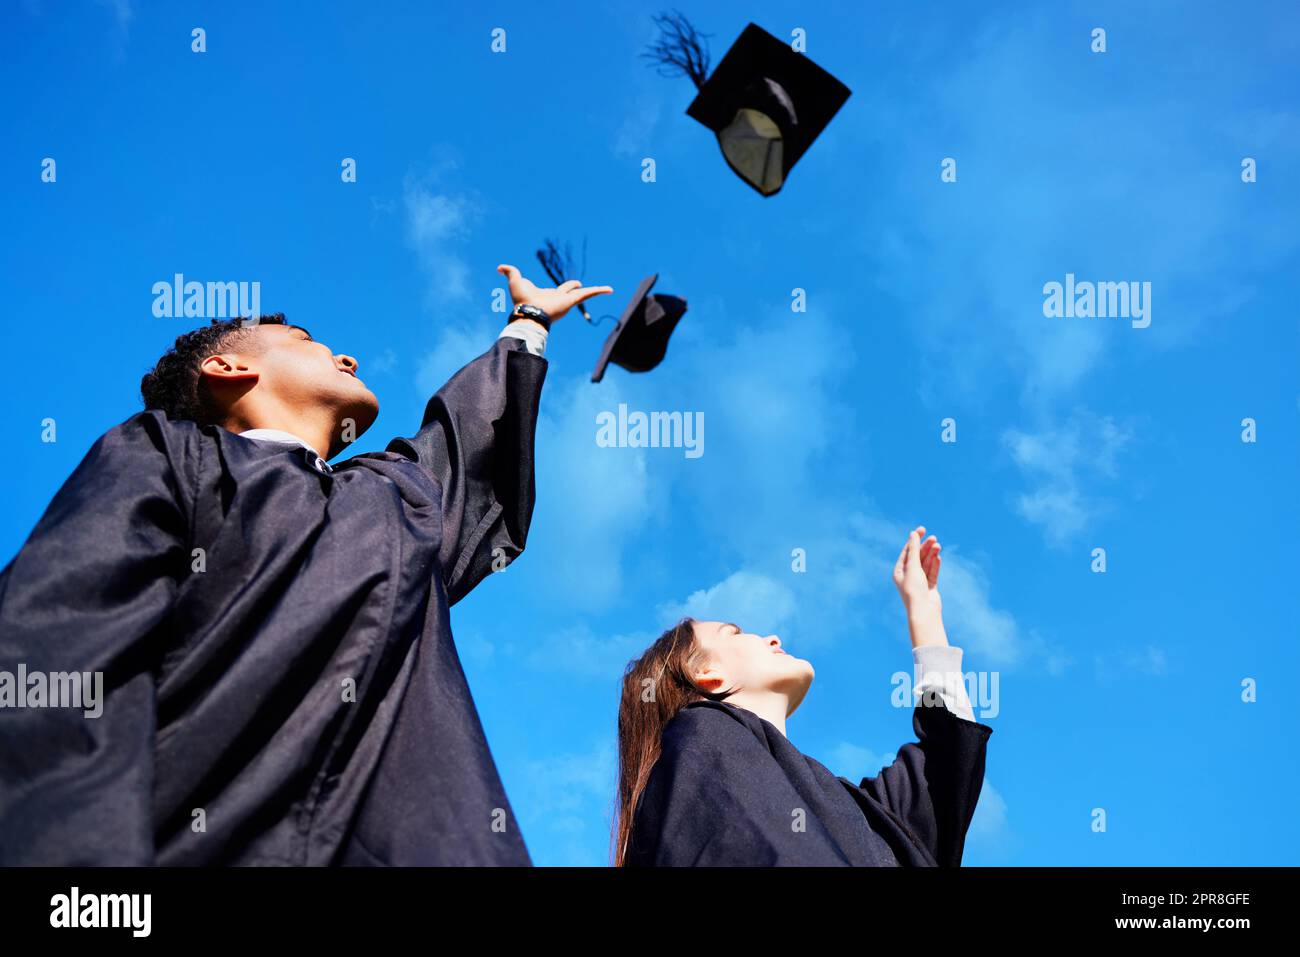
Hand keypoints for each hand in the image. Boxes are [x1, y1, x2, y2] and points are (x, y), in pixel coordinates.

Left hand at [497, 264, 612, 323]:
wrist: (528, 311)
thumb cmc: (521, 299)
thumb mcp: (515, 280)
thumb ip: (509, 271)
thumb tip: (499, 267)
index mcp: (548, 294)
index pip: (557, 289)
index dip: (561, 287)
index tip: (569, 285)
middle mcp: (559, 297)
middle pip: (571, 290)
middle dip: (574, 287)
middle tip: (579, 284)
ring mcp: (567, 300)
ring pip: (585, 293)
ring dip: (596, 291)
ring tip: (609, 289)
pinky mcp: (572, 300)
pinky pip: (589, 294)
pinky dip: (599, 291)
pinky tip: (610, 289)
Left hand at [892, 525, 946, 648]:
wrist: (923, 611)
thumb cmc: (914, 589)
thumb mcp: (913, 566)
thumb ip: (914, 550)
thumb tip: (913, 534)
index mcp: (899, 572)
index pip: (907, 552)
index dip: (914, 540)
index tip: (922, 529)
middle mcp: (908, 576)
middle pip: (917, 557)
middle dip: (925, 547)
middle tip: (934, 538)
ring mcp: (919, 582)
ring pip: (926, 564)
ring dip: (931, 554)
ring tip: (938, 545)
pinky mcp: (929, 587)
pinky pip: (932, 572)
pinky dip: (935, 564)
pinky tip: (938, 557)